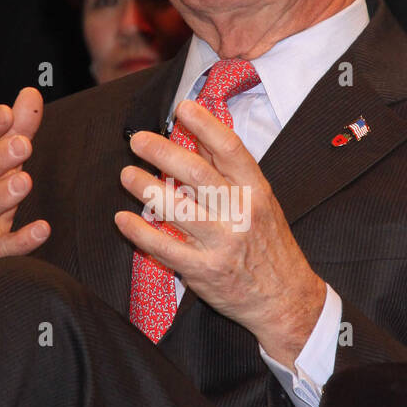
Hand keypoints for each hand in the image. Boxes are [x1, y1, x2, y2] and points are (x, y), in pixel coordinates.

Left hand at [115, 99, 325, 364]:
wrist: (284, 299)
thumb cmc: (268, 246)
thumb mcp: (261, 203)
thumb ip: (230, 173)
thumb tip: (197, 135)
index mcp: (257, 192)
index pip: (230, 149)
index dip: (205, 124)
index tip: (182, 107)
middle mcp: (241, 214)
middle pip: (196, 173)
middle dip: (162, 152)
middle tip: (137, 140)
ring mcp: (221, 243)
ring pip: (176, 208)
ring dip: (145, 188)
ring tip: (127, 175)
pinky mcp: (203, 271)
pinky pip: (164, 247)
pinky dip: (139, 232)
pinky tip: (123, 219)